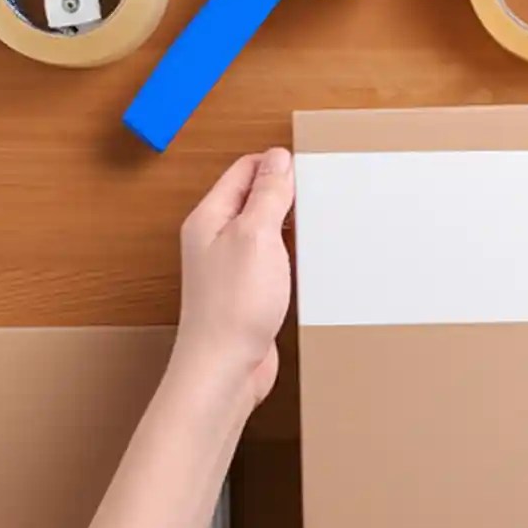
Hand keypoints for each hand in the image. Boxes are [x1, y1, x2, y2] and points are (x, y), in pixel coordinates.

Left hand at [170, 148, 294, 407]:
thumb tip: (277, 159)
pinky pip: (271, 257)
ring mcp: (231, 265)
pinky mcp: (247, 290)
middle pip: (252, 198)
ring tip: (316, 220)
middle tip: (318, 191)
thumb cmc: (233, 307)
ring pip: (264, 228)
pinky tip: (307, 257)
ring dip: (289, 222)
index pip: (243, 171)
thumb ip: (267, 195)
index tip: (309, 167)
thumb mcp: (256, 236)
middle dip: (285, 191)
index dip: (276, 165)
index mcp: (210, 217)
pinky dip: (290, 251)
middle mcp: (215, 238)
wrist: (225, 368)